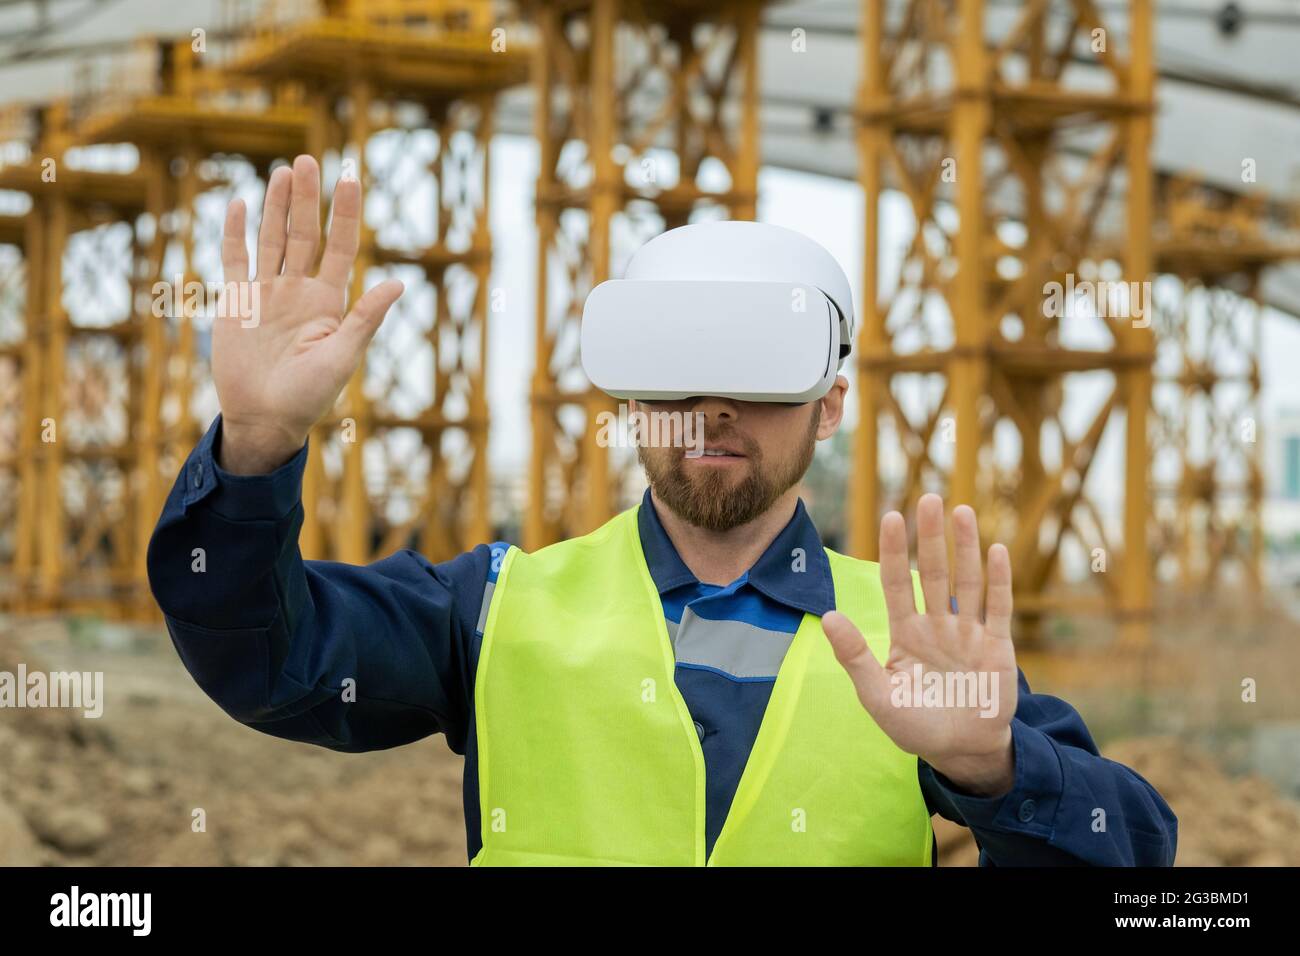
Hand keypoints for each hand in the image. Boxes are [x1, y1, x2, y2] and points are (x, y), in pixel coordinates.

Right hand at [212, 154, 403, 473]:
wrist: (264, 418)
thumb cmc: (310, 396)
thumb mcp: (342, 356)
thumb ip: (366, 318)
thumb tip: (398, 282)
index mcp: (329, 301)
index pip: (341, 246)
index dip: (346, 213)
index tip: (351, 178)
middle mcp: (300, 290)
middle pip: (305, 233)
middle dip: (308, 198)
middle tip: (310, 159)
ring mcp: (268, 293)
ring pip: (273, 239)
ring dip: (277, 206)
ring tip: (284, 171)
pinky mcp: (236, 302)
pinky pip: (235, 260)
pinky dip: (236, 233)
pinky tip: (239, 204)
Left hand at [822, 494, 1018, 796]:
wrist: (960, 752)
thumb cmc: (915, 725)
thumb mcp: (878, 696)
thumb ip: (855, 657)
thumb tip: (828, 616)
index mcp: (906, 634)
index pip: (898, 583)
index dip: (895, 551)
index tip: (891, 516)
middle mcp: (937, 626)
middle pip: (934, 573)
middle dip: (931, 537)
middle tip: (929, 498)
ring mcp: (968, 633)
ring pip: (967, 582)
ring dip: (965, 548)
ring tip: (961, 511)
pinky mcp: (996, 647)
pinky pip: (997, 608)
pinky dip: (998, 580)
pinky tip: (996, 550)